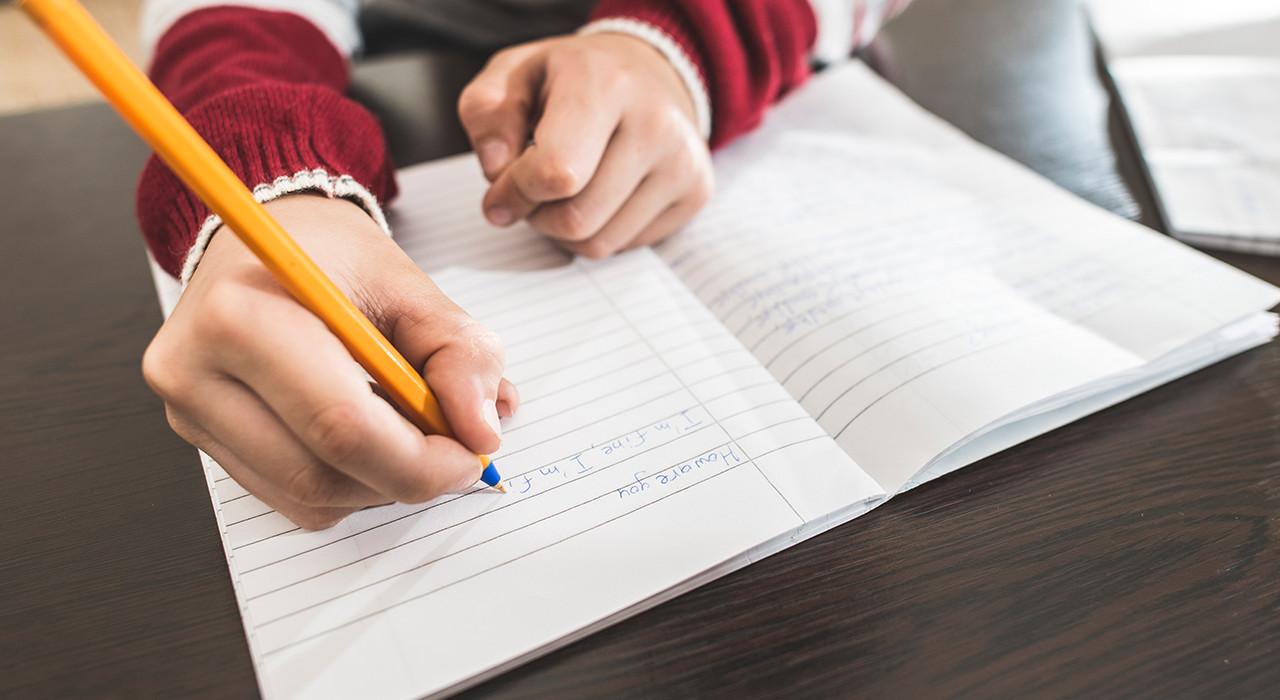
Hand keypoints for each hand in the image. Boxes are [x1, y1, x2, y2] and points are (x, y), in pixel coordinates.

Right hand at [142, 195, 518, 529]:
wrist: (268, 239)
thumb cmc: (333, 257)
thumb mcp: (411, 286)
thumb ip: (461, 355)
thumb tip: (483, 430)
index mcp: (241, 316)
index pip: (340, 425)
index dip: (421, 461)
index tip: (472, 454)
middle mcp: (196, 371)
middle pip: (322, 475)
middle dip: (407, 476)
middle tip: (456, 450)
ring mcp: (189, 412)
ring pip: (310, 500)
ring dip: (380, 483)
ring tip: (407, 428)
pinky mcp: (201, 439)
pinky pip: (292, 500)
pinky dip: (349, 484)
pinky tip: (365, 434)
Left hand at [458, 32, 712, 258]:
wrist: (649, 71)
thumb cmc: (573, 77)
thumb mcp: (514, 74)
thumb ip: (486, 114)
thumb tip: (496, 170)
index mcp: (605, 84)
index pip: (556, 172)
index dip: (515, 193)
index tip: (499, 191)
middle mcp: (656, 123)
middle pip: (577, 218)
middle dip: (537, 216)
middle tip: (530, 193)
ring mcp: (683, 161)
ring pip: (600, 243)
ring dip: (563, 231)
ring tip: (562, 193)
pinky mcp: (696, 192)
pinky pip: (626, 246)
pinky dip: (598, 232)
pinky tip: (597, 196)